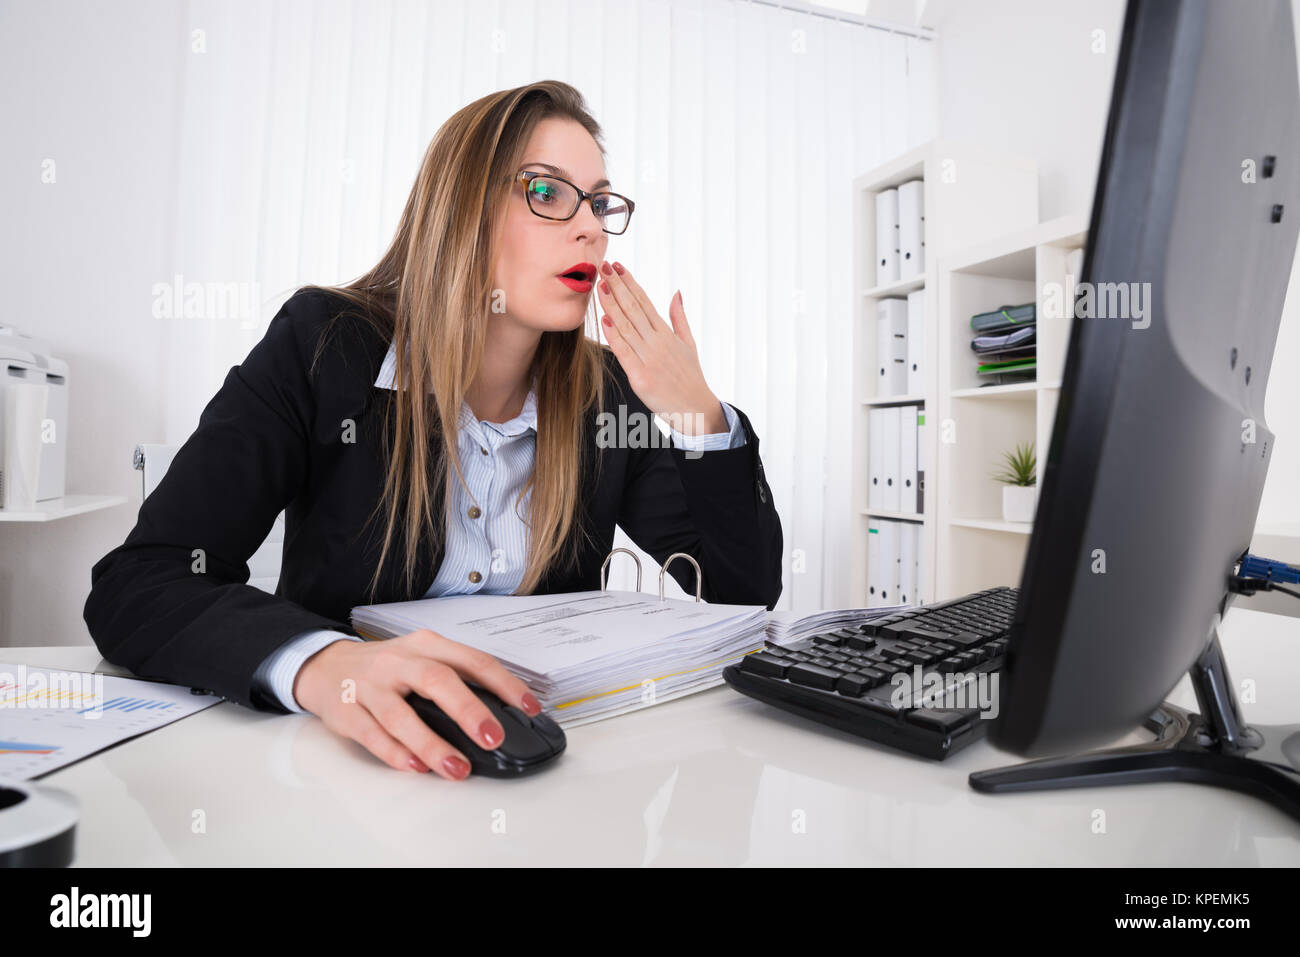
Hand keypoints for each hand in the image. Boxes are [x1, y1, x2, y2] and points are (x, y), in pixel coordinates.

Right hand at [293, 631, 541, 780]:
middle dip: (469, 711)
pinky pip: (373, 735)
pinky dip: (396, 753)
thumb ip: (455, 680)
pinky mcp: (347, 711)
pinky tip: (416, 767)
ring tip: (457, 768)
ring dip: (432, 744)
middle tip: (493, 739)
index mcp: (426, 645)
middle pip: (437, 681)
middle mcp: (398, 661)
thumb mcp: (422, 659)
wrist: (325, 666)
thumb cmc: (386, 667)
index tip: (530, 708)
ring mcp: (370, 686)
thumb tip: (499, 715)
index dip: (504, 684)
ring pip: (401, 716)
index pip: (472, 661)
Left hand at [597, 261, 726, 435]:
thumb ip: (679, 318)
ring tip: (599, 285)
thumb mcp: (689, 344)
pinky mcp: (640, 376)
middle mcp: (658, 342)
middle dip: (617, 286)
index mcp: (667, 333)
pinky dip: (614, 335)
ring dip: (611, 304)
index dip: (630, 283)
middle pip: (633, 309)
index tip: (618, 266)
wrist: (696, 409)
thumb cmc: (690, 378)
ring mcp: (649, 358)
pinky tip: (604, 319)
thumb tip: (676, 293)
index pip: (645, 301)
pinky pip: (624, 352)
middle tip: (603, 266)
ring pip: (626, 326)